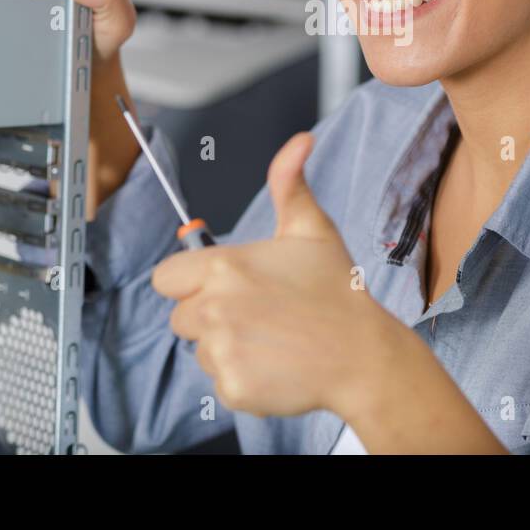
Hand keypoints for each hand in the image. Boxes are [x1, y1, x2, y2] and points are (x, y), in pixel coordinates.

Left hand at [152, 132, 409, 420]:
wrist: (363, 354)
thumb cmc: (336, 291)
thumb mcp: (312, 230)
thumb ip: (290, 183)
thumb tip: (300, 141)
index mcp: (224, 268)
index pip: (166, 279)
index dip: (192, 282)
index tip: (226, 286)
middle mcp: (214, 309)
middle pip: (181, 316)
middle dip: (210, 315)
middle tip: (258, 312)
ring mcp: (222, 351)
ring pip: (200, 350)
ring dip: (226, 346)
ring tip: (272, 337)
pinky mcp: (232, 388)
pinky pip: (219, 381)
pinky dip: (243, 377)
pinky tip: (276, 363)